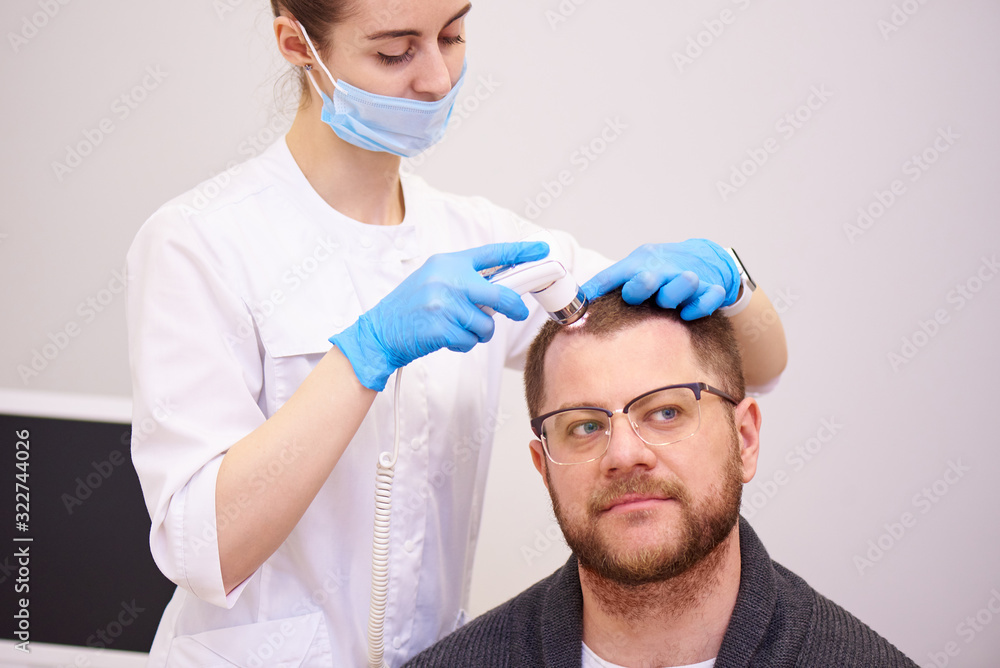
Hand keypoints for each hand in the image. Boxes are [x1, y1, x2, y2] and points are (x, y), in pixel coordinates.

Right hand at [330, 241, 549, 390]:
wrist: (380, 332)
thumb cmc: (410, 308)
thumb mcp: (435, 282)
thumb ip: (465, 281)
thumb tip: (502, 290)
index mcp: (448, 263)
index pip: (492, 254)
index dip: (520, 252)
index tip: (541, 250)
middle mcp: (448, 279)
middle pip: (500, 293)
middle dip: (513, 306)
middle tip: (518, 312)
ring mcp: (444, 303)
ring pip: (486, 324)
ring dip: (478, 332)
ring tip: (457, 328)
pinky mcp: (441, 327)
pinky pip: (470, 340)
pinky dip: (463, 344)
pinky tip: (445, 338)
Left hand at [581, 239, 739, 319]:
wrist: (708, 259)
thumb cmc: (664, 269)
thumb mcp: (638, 268)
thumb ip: (613, 285)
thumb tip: (579, 306)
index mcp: (641, 263)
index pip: (615, 275)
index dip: (597, 289)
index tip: (580, 307)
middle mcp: (664, 268)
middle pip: (649, 276)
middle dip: (640, 285)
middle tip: (631, 294)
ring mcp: (689, 277)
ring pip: (682, 284)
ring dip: (673, 295)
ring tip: (669, 304)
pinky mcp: (712, 289)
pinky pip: (707, 299)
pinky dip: (699, 307)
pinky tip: (689, 314)